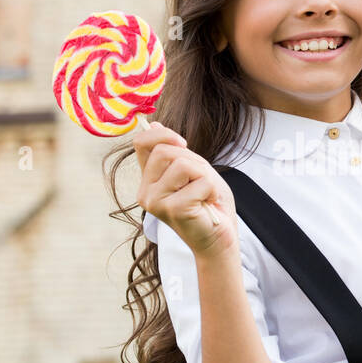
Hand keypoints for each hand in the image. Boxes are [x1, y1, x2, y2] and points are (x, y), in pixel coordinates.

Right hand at [134, 122, 237, 258]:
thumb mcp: (194, 169)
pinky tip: (208, 204)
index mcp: (148, 180)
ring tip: (205, 194)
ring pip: (182, 164)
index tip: (183, 144)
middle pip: (164, 151)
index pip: (141, 143)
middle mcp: (145, 192)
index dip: (163, 135)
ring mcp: (155, 201)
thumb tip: (153, 124)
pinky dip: (212, 189)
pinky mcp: (171, 209)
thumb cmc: (209, 204)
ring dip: (204, 175)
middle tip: (202, 183)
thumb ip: (175, 152)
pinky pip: (200, 181)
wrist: (220, 238)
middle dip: (193, 160)